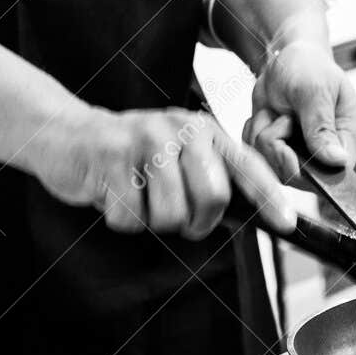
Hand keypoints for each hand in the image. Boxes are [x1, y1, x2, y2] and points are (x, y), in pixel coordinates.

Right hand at [35, 103, 295, 238]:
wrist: (68, 135)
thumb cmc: (132, 156)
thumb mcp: (179, 155)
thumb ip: (214, 176)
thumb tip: (255, 214)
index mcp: (203, 130)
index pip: (246, 167)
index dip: (269, 198)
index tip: (287, 224)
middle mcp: (178, 130)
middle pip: (212, 197)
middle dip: (197, 221)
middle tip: (179, 217)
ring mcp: (144, 141)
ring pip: (170, 214)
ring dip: (153, 221)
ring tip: (138, 197)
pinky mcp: (110, 158)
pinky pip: (130, 217)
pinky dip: (121, 218)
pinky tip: (113, 193)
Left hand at [245, 41, 355, 183]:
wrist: (286, 59)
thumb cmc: (308, 66)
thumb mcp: (314, 89)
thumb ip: (322, 126)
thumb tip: (338, 160)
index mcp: (350, 139)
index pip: (334, 174)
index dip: (304, 167)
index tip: (285, 142)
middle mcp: (329, 154)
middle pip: (297, 176)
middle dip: (276, 146)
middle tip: (280, 116)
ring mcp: (305, 157)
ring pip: (272, 168)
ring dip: (263, 137)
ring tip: (275, 112)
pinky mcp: (282, 155)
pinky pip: (258, 159)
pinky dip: (254, 136)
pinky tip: (266, 117)